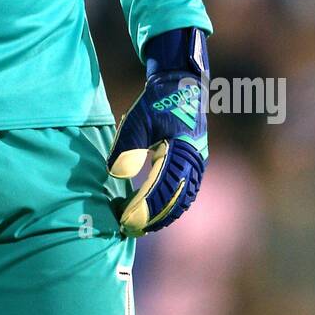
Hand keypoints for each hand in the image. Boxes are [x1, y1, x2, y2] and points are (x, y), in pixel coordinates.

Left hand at [107, 28, 208, 235]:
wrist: (180, 86)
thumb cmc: (156, 103)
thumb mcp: (136, 119)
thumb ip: (127, 146)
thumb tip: (117, 175)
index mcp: (180, 148)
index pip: (162, 187)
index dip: (145, 208)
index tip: (127, 219)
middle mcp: (194, 159)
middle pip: (176, 198)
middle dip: (154, 218)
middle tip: (130, 229)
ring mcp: (198, 162)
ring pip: (184, 198)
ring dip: (164, 215)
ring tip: (142, 226)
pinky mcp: (196, 163)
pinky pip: (188, 191)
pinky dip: (174, 205)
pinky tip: (158, 214)